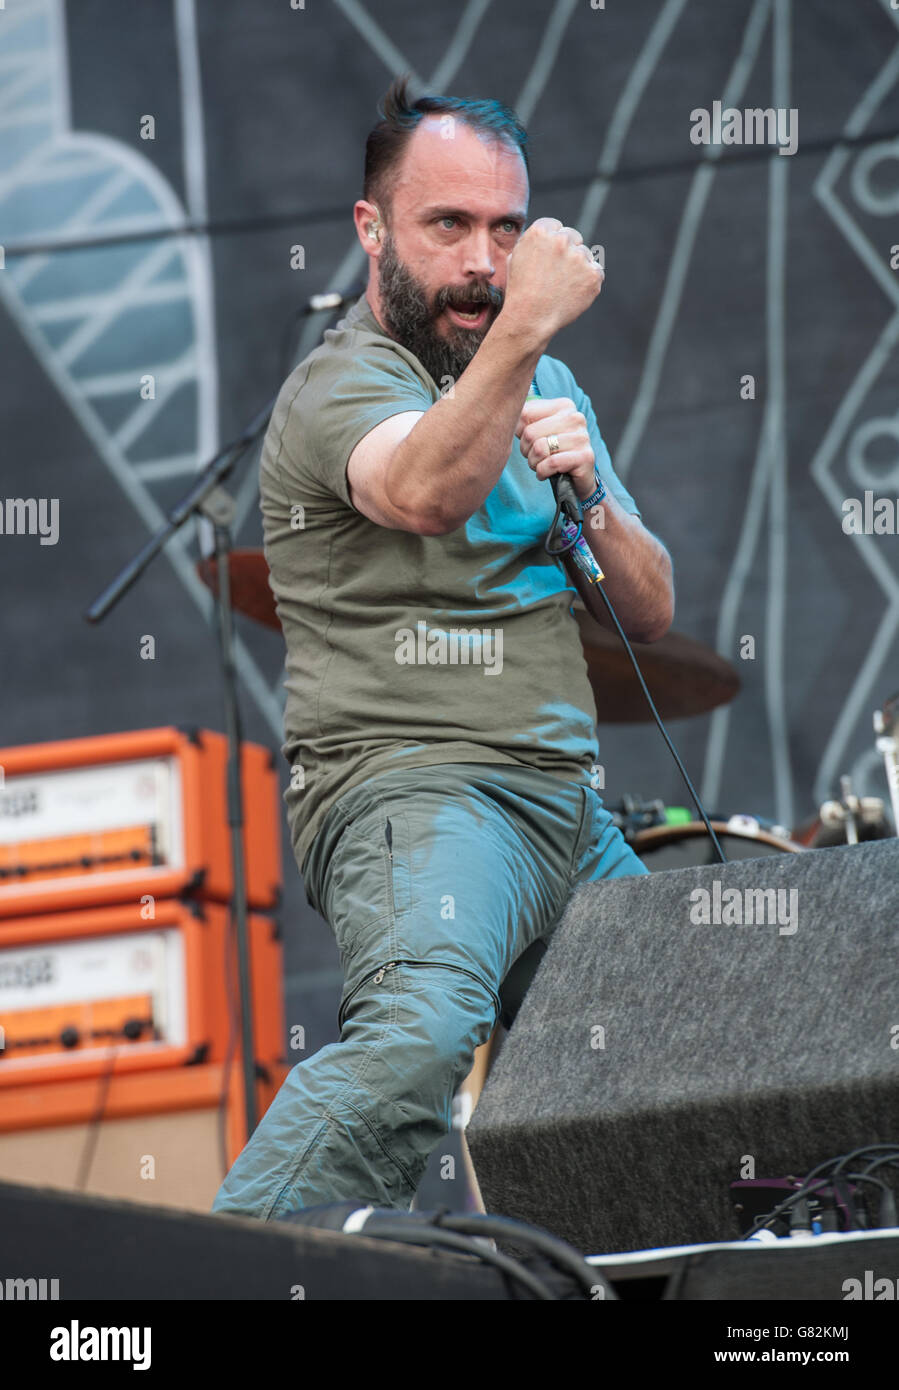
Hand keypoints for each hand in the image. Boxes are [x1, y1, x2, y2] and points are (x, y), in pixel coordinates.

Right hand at [502, 218, 603, 345]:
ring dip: (578, 267)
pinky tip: (572, 293)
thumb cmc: (520, 291)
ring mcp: (579, 257)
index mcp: (540, 232)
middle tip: (557, 274)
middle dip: (568, 251)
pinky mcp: (593, 274)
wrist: (530, 318)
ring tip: (561, 287)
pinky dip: (588, 282)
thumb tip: (548, 235)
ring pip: (585, 255)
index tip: (549, 256)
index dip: (552, 242)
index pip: (556, 226)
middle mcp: (561, 240)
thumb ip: (533, 242)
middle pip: (573, 236)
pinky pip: (596, 272)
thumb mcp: (516, 258)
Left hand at [515, 397, 595, 500]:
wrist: (577, 479)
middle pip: (530, 433)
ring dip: (534, 463)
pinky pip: (551, 463)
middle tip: (535, 457)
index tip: (529, 441)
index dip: (519, 433)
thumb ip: (525, 418)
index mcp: (563, 406)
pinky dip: (542, 472)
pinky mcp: (585, 457)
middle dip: (526, 451)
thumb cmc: (553, 453)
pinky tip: (546, 473)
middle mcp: (575, 418)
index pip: (525, 413)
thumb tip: (506, 411)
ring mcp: (582, 437)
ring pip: (539, 448)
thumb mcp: (539, 431)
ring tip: (541, 465)